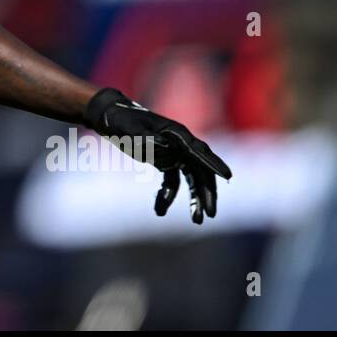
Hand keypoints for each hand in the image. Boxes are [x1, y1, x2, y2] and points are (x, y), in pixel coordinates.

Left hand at [82, 88, 232, 224]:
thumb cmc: (120, 119)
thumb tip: (168, 147)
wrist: (109, 116)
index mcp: (176, 133)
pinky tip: (159, 211)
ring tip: (196, 220)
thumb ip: (146, 138)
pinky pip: (172, 182)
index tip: (228, 176)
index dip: (214, 164)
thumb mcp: (129, 129)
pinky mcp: (165, 162)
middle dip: (206, 192)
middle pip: (201, 170)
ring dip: (194, 199)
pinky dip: (167, 195)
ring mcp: (174, 153)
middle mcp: (180, 144)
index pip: (199, 151)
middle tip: (209, 214)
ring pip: (191, 179)